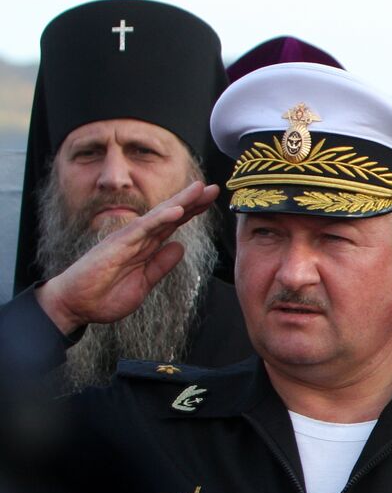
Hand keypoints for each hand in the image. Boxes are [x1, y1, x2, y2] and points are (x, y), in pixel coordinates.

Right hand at [36, 182, 220, 334]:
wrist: (75, 305)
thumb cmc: (104, 295)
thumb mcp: (144, 284)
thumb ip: (161, 265)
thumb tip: (180, 247)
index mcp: (145, 247)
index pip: (173, 224)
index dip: (192, 212)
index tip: (211, 201)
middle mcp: (138, 238)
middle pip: (170, 215)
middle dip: (192, 201)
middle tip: (215, 187)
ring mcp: (128, 239)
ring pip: (159, 216)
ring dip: (181, 201)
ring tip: (200, 189)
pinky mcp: (117, 244)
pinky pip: (142, 228)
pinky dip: (160, 218)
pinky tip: (177, 210)